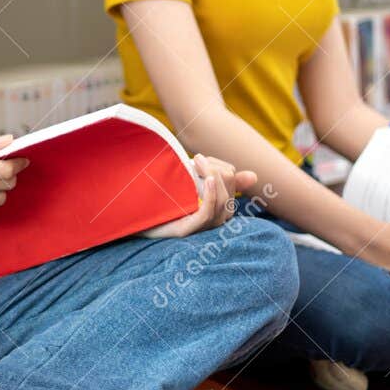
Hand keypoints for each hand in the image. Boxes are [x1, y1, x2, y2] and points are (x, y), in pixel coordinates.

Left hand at [137, 154, 258, 238]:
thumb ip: (218, 177)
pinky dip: (212, 194)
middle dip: (213, 167)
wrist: (134, 212)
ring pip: (223, 198)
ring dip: (210, 174)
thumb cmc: (164, 197)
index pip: (231, 176)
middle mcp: (216, 218)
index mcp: (220, 205)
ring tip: (194, 164)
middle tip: (194, 161)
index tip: (198, 159)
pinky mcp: (188, 230)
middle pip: (228, 183)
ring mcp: (203, 225)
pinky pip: (210, 212)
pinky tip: (209, 180)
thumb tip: (254, 177)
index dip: (217, 164)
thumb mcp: (192, 181)